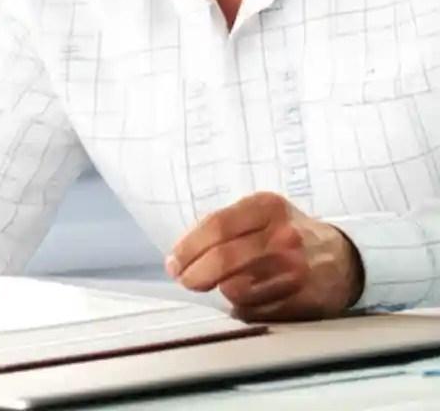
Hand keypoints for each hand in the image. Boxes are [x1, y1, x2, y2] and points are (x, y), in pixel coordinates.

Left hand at [165, 192, 364, 321]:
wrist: (343, 258)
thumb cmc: (286, 234)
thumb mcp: (261, 214)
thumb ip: (222, 227)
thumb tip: (179, 257)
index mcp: (268, 207)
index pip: (216, 226)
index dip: (187, 248)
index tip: (173, 264)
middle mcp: (284, 235)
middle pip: (223, 258)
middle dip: (194, 275)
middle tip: (186, 281)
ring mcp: (297, 268)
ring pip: (236, 288)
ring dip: (222, 291)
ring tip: (227, 286)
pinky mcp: (305, 298)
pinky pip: (256, 310)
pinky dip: (243, 307)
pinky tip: (249, 299)